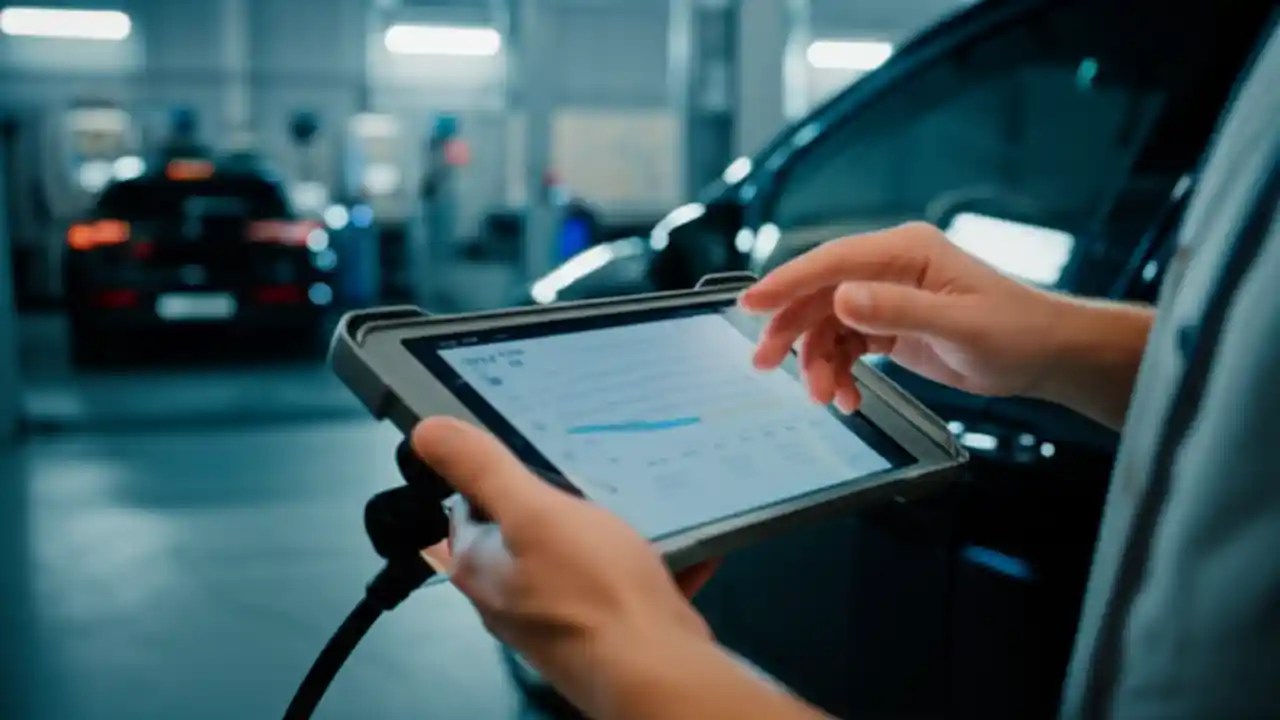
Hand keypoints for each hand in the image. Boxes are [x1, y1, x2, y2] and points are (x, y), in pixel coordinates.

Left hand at [411, 417, 714, 712]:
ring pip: (577, 560)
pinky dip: (650, 562)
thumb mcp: (535, 513)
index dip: (493, 474)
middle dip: (558, 503)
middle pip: (525, 535)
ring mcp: (560, 622)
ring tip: (638, 499)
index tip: (527, 445)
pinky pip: (625, 586)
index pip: (466, 508)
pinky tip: (683, 541)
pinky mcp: (607, 635)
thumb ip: (483, 471)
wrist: (658, 672)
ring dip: (606, 532)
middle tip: (591, 469)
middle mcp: (511, 601)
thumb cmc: (593, 590)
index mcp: (480, 569)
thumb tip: (425, 433)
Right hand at [739, 222, 1065, 411]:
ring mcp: (887, 294)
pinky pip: (846, 344)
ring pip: (827, 324)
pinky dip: (839, 371)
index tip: (752, 305)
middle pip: (819, 293)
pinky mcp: (889, 322)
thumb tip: (842, 298)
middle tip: (766, 365)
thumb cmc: (1015, 332)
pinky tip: (846, 397)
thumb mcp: (958, 326)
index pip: (831, 261)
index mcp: (905, 251)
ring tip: (826, 399)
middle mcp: (889, 266)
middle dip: (791, 331)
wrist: (1045, 353)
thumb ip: (897, 311)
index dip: (787, 282)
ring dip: (818, 362)